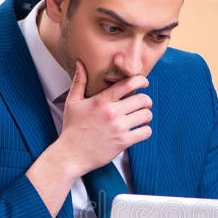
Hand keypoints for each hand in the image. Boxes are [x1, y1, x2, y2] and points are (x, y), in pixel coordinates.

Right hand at [58, 60, 152, 175]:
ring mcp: (119, 128)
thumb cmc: (72, 129)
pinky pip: (145, 132)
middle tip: (143, 103)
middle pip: (143, 100)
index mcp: (101, 100)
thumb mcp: (73, 102)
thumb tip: (81, 63)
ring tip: (140, 117)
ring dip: (146, 115)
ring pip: (146, 115)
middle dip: (146, 100)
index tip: (144, 82)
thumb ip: (79, 82)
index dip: (141, 80)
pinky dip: (145, 130)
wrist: (71, 154)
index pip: (128, 84)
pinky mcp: (123, 142)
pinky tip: (139, 130)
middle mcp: (112, 112)